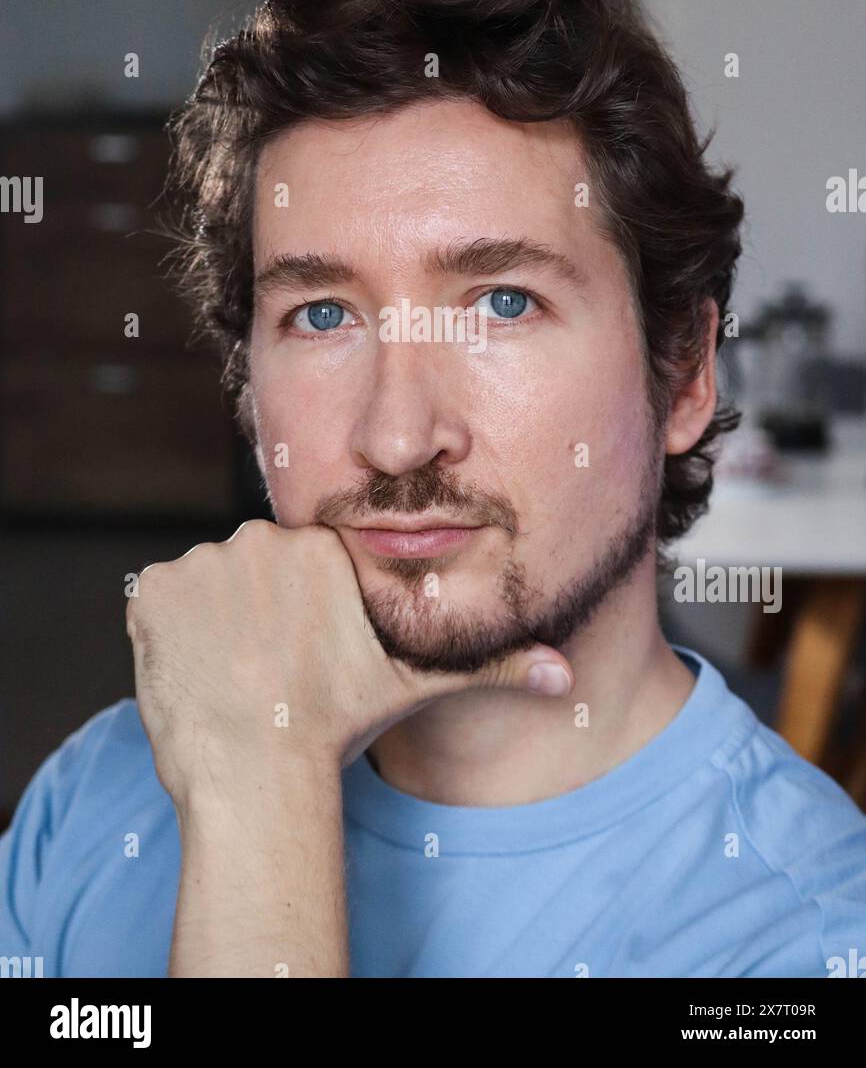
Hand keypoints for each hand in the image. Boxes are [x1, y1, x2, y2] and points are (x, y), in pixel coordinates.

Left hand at [126, 519, 572, 807]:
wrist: (256, 773)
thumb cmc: (334, 727)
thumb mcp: (415, 687)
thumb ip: (490, 667)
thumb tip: (564, 673)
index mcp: (317, 548)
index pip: (294, 568)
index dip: (294, 615)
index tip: (295, 654)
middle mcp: (257, 538)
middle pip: (249, 572)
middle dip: (255, 614)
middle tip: (267, 669)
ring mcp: (200, 561)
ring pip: (205, 585)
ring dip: (212, 622)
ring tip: (233, 673)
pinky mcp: (151, 589)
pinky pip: (158, 599)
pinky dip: (170, 631)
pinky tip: (196, 668)